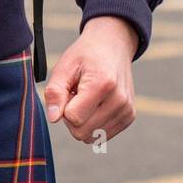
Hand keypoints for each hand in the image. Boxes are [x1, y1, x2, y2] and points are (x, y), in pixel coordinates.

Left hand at [43, 16, 137, 142]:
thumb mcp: (65, 66)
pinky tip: (95, 104)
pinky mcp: (129, 117)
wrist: (112, 46)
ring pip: (92, 137)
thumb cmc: (85, 55)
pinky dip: (94, 123)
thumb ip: (55, 92)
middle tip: (75, 95)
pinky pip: (102, 136)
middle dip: (72, 117)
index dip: (64, 107)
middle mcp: (119, 100)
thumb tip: (53, 118)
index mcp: (102, 84)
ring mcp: (127, 110)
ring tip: (86, 98)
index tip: (68, 90)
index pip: (73, 118)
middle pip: (82, 132)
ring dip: (83, 121)